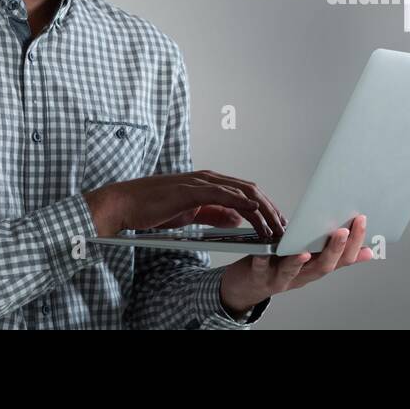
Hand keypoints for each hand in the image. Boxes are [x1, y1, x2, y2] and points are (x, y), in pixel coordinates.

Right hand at [84, 170, 286, 238]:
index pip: (247, 193)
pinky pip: (224, 195)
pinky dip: (242, 205)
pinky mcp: (192, 189)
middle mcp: (210, 179)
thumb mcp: (191, 213)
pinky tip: (254, 215)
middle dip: (271, 210)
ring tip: (275, 228)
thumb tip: (237, 221)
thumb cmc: (153, 207)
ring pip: (243, 193)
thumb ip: (214, 214)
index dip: (266, 208)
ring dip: (263, 211)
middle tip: (284, 229)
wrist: (125, 204)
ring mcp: (202, 182)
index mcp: (210, 183)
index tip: (278, 224)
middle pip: (252, 191)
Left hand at [219, 214, 374, 314]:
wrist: (248, 285)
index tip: (362, 221)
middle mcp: (302, 275)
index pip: (342, 260)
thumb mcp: (313, 261)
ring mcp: (280, 277)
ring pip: (292, 271)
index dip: (354, 243)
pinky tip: (263, 252)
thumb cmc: (282, 266)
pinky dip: (262, 260)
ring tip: (306, 251)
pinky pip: (260, 268)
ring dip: (299, 262)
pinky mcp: (258, 274)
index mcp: (316, 268)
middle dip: (334, 250)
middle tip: (343, 231)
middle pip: (322, 267)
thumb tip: (368, 251)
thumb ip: (337, 256)